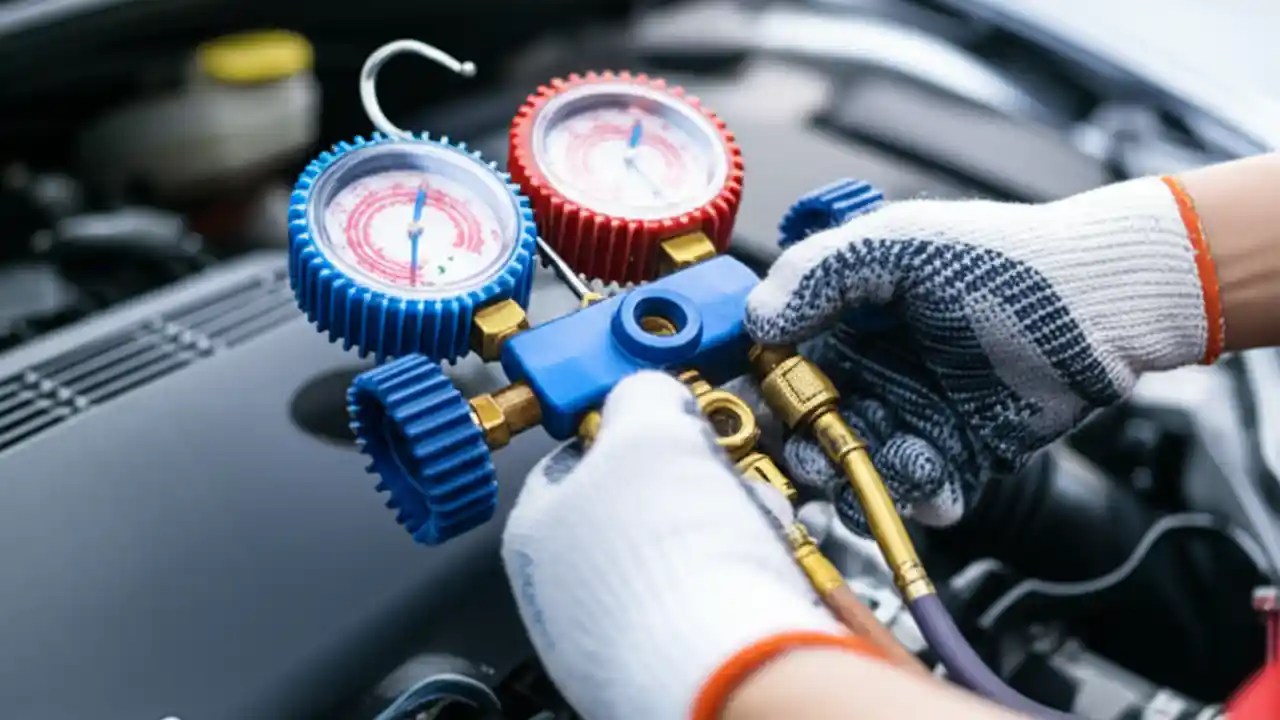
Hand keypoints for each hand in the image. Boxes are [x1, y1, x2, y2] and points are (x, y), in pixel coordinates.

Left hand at [501, 372, 852, 719]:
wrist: (729, 664)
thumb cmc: (672, 556)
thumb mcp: (651, 425)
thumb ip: (644, 395)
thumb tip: (649, 394)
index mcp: (532, 534)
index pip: (572, 461)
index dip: (627, 431)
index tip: (663, 423)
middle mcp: (560, 596)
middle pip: (632, 509)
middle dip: (688, 482)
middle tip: (719, 475)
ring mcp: (609, 640)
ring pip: (676, 556)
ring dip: (723, 527)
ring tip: (753, 525)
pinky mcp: (665, 669)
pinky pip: (703, 603)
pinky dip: (735, 582)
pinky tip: (761, 576)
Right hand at [746, 176, 1217, 531]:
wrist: (1096, 303)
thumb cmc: (1004, 261)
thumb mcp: (898, 245)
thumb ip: (819, 272)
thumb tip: (757, 317)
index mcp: (848, 318)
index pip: (781, 366)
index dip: (766, 392)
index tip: (763, 412)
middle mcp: (875, 369)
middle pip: (812, 429)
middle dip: (812, 450)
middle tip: (824, 455)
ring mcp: (915, 413)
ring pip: (862, 468)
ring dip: (870, 478)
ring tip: (904, 462)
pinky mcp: (960, 452)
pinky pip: (923, 490)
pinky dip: (924, 496)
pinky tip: (938, 483)